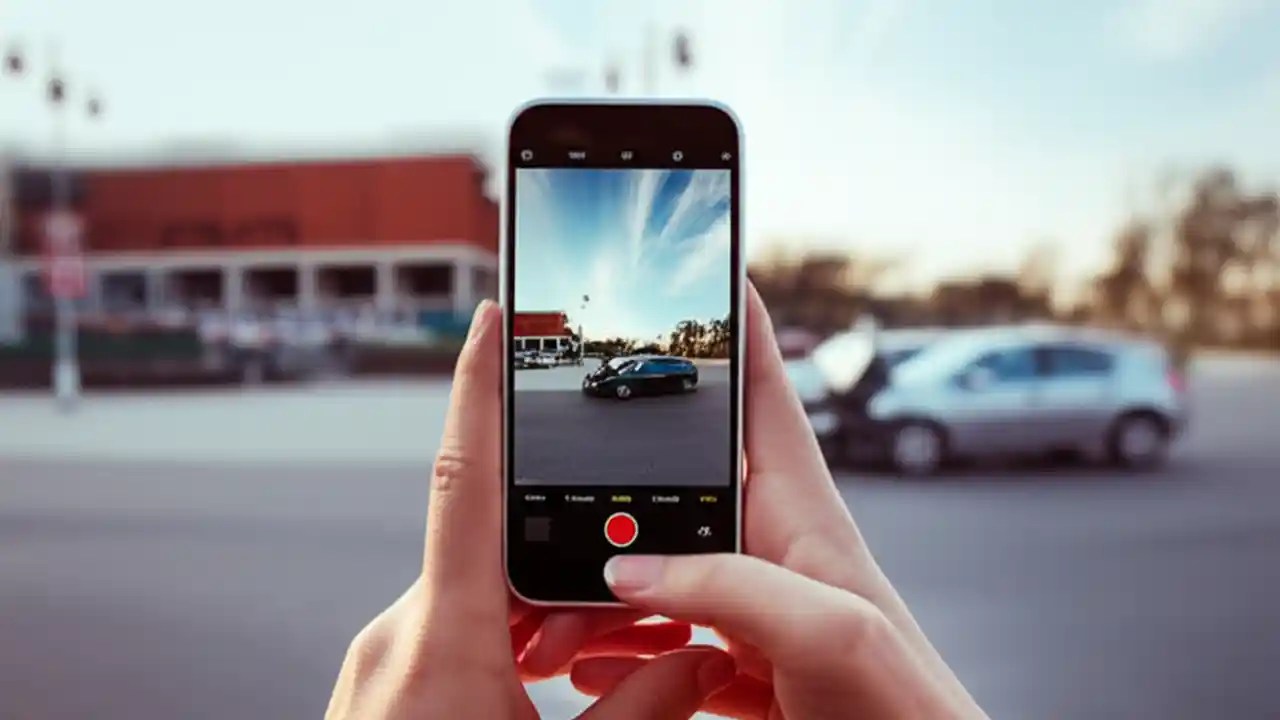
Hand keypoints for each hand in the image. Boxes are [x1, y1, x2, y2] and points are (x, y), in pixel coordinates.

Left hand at [326, 301, 736, 718]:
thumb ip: (643, 708)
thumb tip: (703, 658)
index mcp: (440, 637)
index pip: (462, 480)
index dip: (476, 389)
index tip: (489, 316)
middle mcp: (402, 634)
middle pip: (501, 558)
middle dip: (577, 565)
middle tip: (647, 602)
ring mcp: (387, 662)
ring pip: (485, 604)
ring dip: (553, 617)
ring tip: (621, 662)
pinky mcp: (386, 687)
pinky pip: (459, 638)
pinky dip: (517, 645)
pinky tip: (563, 683)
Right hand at [571, 285, 987, 718]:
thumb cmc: (904, 710)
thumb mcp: (824, 633)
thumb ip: (729, 588)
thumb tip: (625, 570)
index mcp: (801, 515)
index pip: (763, 393)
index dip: (738, 322)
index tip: (709, 263)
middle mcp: (774, 549)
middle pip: (680, 483)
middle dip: (612, 480)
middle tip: (547, 475)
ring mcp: (756, 606)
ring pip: (660, 567)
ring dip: (600, 582)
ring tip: (545, 606)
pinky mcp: (745, 663)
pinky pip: (665, 639)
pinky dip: (620, 648)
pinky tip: (587, 660)